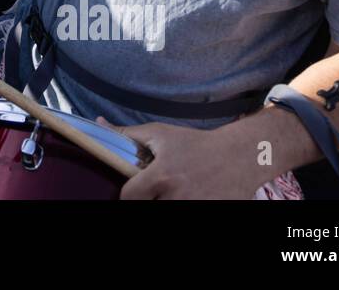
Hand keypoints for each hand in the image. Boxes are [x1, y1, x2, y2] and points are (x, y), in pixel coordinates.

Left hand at [101, 118, 263, 198]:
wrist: (239, 155)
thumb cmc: (195, 143)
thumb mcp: (160, 134)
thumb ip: (127, 134)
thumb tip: (98, 124)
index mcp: (161, 176)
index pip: (129, 197)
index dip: (128, 195)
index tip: (134, 190)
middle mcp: (177, 196)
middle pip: (146, 208)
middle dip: (147, 200)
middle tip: (153, 192)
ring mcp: (195, 207)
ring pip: (165, 212)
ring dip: (164, 203)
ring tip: (171, 193)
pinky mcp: (210, 212)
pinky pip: (188, 213)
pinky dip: (185, 206)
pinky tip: (188, 196)